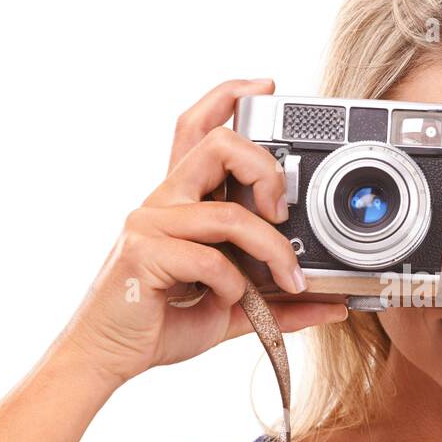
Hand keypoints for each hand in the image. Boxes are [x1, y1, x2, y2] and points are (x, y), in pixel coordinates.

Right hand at [52, 78, 346, 386]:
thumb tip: (334, 306)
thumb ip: (279, 304)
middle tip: (285, 210)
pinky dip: (234, 286)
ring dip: (270, 249)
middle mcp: (163, 201)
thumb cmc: (161, 323)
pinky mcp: (144, 254)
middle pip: (216, 145)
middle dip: (265, 169)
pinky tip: (230, 303)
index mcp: (181, 201)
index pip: (197, 127)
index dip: (228, 96)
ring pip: (226, 212)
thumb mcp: (233, 311)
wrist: (108, 357)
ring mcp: (150, 224)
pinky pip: (209, 260)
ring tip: (287, 280)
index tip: (267, 84)